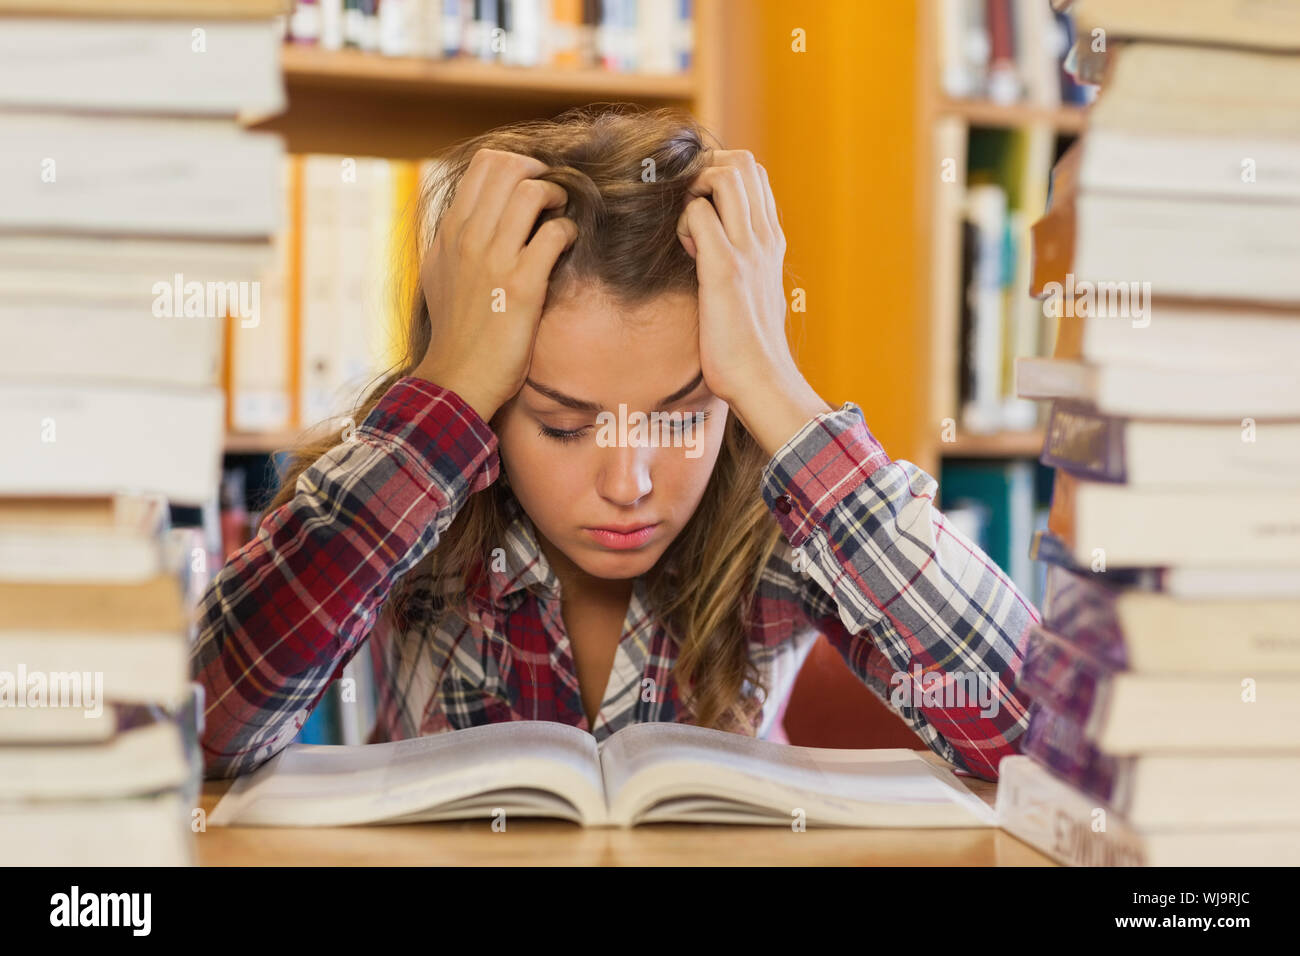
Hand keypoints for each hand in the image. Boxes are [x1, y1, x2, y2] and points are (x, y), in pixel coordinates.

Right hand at [413, 148, 576, 421]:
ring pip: (532, 192)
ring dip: (557, 197)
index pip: (483, 166)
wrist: (458, 377)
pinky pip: (554, 233)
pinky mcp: (522, 285)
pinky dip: (568, 232)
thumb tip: (472, 216)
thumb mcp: (440, 274)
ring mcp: (493, 259)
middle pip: (509, 167)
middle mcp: (468, 238)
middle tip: (553, 196)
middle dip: (540, 173)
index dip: (517, 164)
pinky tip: (566, 247)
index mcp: (450, 232)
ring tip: (561, 216)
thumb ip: (454, 241)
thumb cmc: (455, 331)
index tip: (531, 182)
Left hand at [676, 150, 829, 456]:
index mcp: (772, 240)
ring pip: (725, 176)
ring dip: (694, 190)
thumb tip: (716, 246)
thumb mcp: (755, 292)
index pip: (754, 174)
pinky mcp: (725, 270)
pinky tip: (686, 252)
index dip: (720, 174)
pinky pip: (699, 215)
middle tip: (687, 210)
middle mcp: (764, 237)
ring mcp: (748, 250)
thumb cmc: (750, 344)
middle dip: (704, 171)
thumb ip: (744, 262)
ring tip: (687, 227)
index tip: (700, 206)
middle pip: (742, 162)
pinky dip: (684, 223)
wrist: (762, 380)